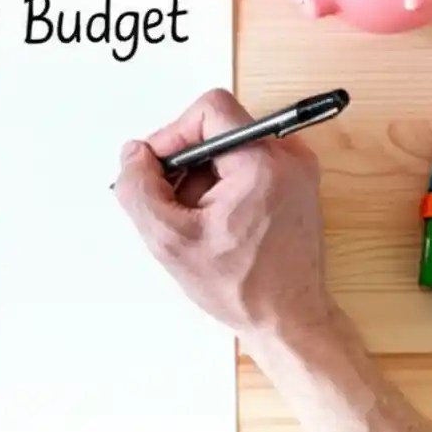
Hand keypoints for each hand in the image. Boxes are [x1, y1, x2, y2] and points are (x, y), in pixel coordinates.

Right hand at [113, 89, 333, 348]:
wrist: (289, 321)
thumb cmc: (242, 288)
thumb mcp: (170, 241)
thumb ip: (139, 189)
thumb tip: (134, 154)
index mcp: (263, 163)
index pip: (209, 110)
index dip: (173, 134)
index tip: (158, 170)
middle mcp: (288, 158)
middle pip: (218, 129)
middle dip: (185, 164)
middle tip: (173, 205)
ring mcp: (297, 170)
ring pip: (229, 149)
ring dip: (202, 179)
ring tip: (197, 222)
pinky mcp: (296, 185)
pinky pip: (247, 165)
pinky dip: (222, 187)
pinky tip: (215, 224)